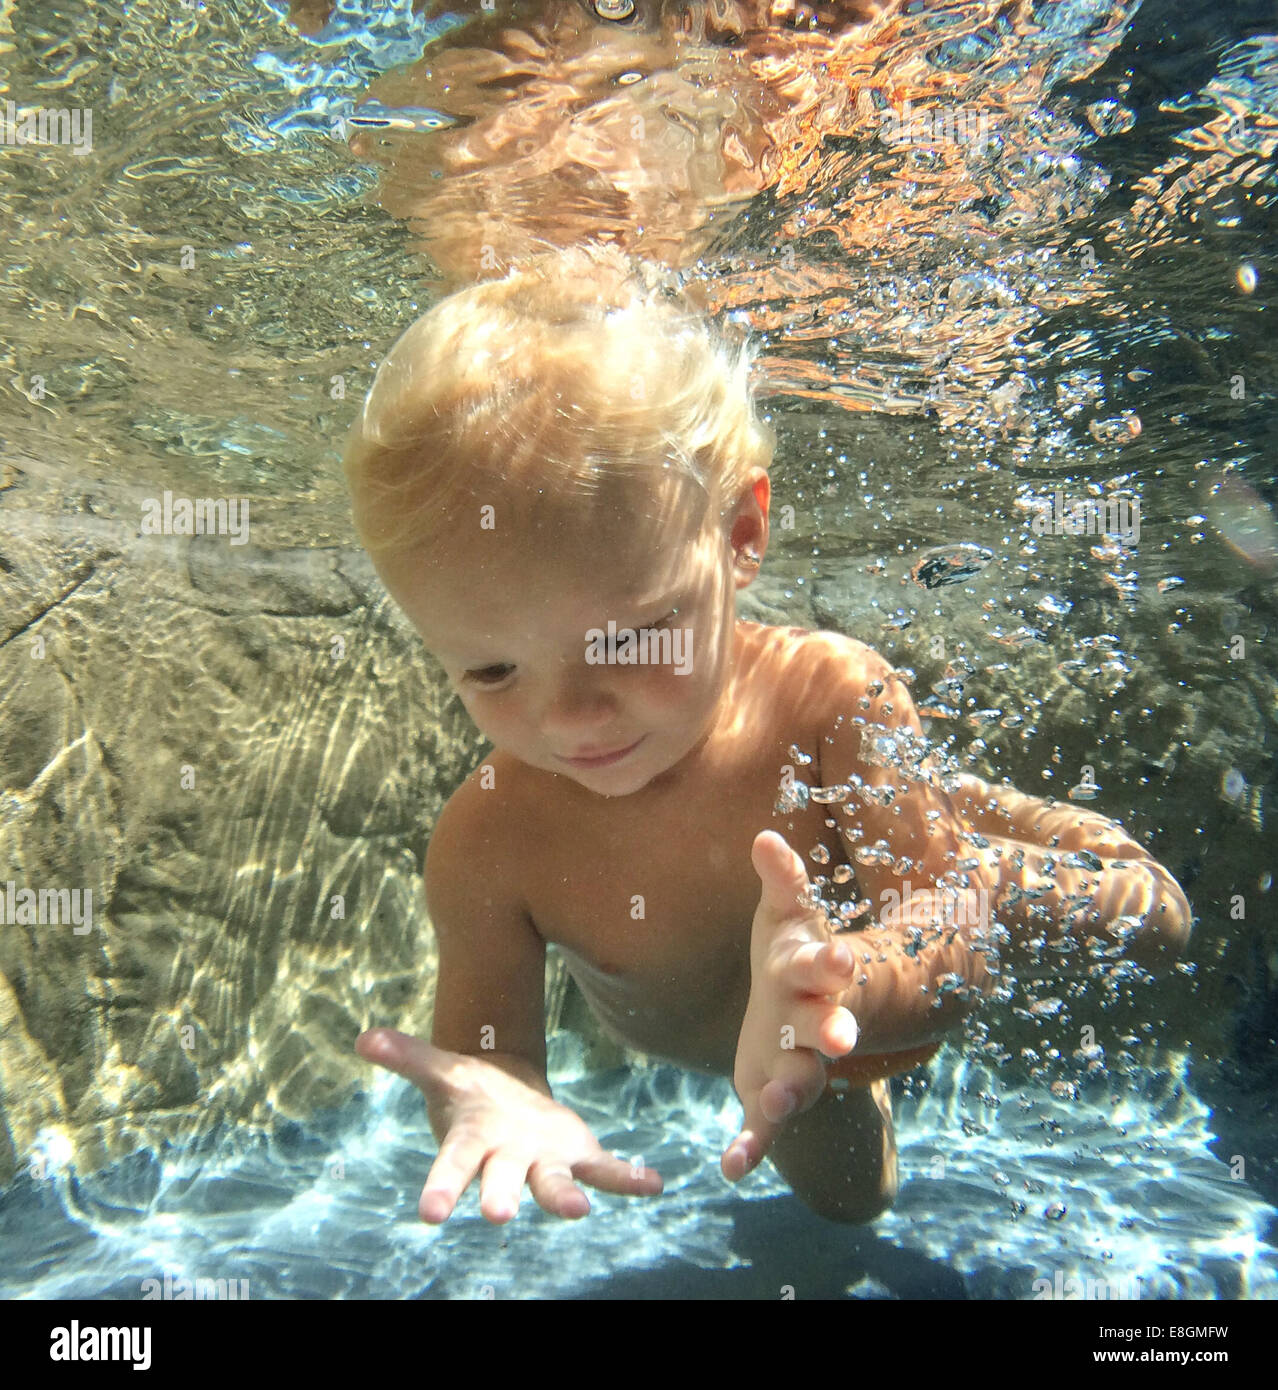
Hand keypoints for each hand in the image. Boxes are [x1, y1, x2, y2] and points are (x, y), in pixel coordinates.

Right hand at [355, 1028, 662, 1223]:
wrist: (512, 1106)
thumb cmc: (472, 1094)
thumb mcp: (443, 1070)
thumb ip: (408, 1056)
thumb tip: (364, 1038)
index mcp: (471, 1142)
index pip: (451, 1166)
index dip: (441, 1186)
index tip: (429, 1214)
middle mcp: (507, 1161)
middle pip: (501, 1182)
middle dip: (499, 1197)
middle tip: (497, 1216)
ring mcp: (545, 1162)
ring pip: (554, 1185)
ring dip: (565, 1197)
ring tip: (580, 1210)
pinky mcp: (580, 1156)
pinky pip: (606, 1171)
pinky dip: (628, 1178)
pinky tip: (653, 1183)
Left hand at [722, 830, 860, 1181]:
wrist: (802, 1020)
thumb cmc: (791, 956)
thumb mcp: (786, 918)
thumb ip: (780, 881)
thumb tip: (763, 836)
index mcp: (811, 974)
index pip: (825, 966)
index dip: (831, 964)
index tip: (839, 959)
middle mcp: (811, 1021)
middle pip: (825, 1027)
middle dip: (832, 1031)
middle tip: (840, 1039)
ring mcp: (795, 1062)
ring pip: (799, 1081)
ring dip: (789, 1092)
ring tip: (772, 1104)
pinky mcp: (772, 1094)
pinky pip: (763, 1126)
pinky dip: (750, 1146)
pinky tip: (731, 1167)